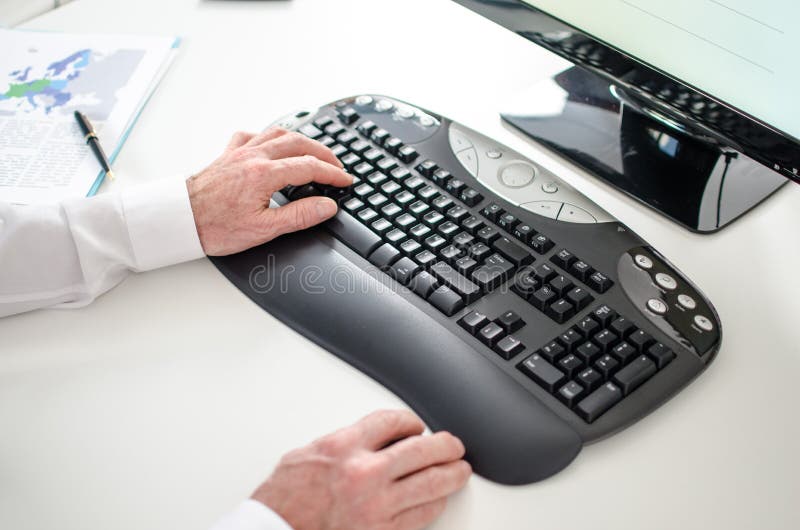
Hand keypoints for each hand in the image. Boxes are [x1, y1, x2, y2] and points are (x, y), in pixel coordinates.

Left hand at [186, 128, 351, 255]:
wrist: (178, 219)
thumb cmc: (214, 226)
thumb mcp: (263, 229)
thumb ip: (299, 216)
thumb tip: (326, 206)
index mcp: (264, 174)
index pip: (309, 167)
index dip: (332, 174)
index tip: (345, 180)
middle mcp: (253, 156)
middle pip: (298, 143)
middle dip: (323, 152)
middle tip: (337, 166)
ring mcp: (239, 152)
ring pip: (278, 133)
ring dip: (301, 139)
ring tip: (314, 150)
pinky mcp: (227, 155)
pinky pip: (252, 135)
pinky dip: (270, 137)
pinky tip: (274, 145)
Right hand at [251, 409, 471, 529]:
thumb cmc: (283, 499)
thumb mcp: (308, 453)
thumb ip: (344, 442)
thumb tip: (372, 438)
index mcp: (344, 448)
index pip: (392, 421)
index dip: (411, 420)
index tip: (416, 425)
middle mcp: (363, 474)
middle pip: (422, 450)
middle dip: (445, 445)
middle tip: (454, 445)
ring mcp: (375, 506)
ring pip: (430, 484)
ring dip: (451, 475)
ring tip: (459, 470)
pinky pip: (420, 516)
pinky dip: (433, 504)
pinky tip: (437, 499)